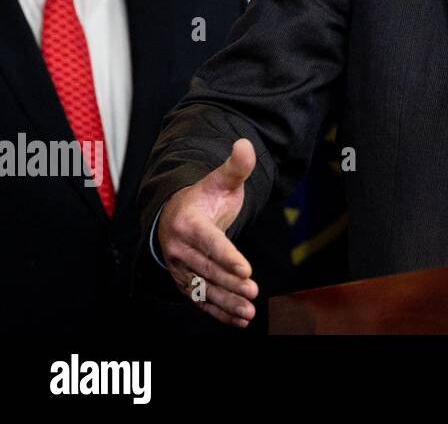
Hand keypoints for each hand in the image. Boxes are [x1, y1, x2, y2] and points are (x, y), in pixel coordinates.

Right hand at [156, 138, 258, 327]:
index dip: (227, 257)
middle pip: (207, 269)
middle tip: (253, 291)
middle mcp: (178, 248)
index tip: (246, 270)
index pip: (209, 243)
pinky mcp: (183, 282)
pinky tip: (238, 321)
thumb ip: (235, 167)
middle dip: (230, 283)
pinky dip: (217, 312)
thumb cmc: (203, 197)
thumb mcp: (219, 180)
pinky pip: (199, 300)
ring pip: (203, 289)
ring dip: (225, 303)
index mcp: (187, 222)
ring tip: (248, 312)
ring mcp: (179, 268)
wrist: (176, 213)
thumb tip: (246, 145)